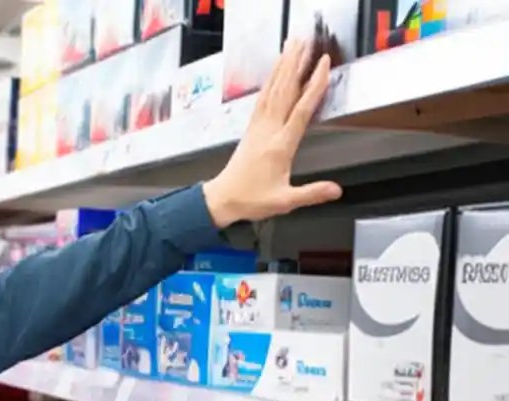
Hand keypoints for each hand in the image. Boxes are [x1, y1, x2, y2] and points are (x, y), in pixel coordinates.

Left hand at [203, 40, 343, 227]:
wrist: (222, 198)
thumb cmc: (251, 199)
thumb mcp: (284, 201)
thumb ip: (311, 193)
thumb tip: (336, 190)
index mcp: (280, 145)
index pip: (301, 109)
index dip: (314, 85)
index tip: (323, 65)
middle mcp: (268, 131)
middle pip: (285, 91)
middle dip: (296, 65)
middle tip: (305, 42)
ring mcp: (258, 127)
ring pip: (273, 90)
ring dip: (283, 67)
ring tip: (291, 47)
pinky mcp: (252, 128)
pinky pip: (263, 99)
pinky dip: (271, 82)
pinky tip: (276, 72)